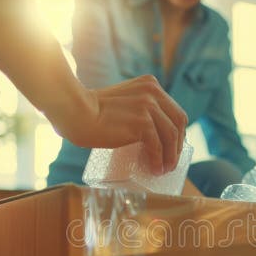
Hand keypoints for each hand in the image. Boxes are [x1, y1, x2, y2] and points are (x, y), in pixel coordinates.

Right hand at [46, 75, 187, 174]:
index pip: (175, 111)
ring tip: (164, 170)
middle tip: (171, 163)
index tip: (173, 149)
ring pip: (171, 135)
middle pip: (178, 122)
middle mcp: (153, 92)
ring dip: (170, 156)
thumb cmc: (93, 112)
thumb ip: (139, 109)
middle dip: (178, 145)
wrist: (76, 113)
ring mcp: (148, 106)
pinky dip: (158, 160)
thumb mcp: (124, 102)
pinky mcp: (142, 122)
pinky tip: (154, 169)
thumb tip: (153, 136)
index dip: (178, 133)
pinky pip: (157, 145)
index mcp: (150, 85)